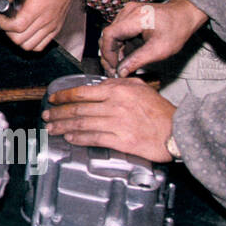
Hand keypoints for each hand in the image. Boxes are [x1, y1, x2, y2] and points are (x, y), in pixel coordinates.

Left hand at [0, 0, 77, 51]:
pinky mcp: (55, 29)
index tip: (0, 16)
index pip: (16, 27)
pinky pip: (40, 46)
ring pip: (29, 46)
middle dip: (8, 32)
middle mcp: (45, 21)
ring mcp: (51, 27)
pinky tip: (26, 31)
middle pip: (20, 40)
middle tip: (6, 21)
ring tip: (15, 27)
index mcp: (36, 8)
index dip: (3, 24)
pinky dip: (30, 43)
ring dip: (18, 39)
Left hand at [42, 77, 176, 162]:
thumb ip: (118, 85)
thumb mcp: (140, 88)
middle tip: (46, 115)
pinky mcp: (121, 140)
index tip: (53, 99)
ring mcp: (117, 123)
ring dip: (64, 126)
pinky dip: (79, 138)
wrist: (179, 131)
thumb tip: (99, 86)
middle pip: (78, 108)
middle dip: (58, 112)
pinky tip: (69, 138)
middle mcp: (115, 105)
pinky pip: (94, 138)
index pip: (83, 91)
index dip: (64, 96)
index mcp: (118, 90)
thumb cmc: (161, 111)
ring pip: (82, 123)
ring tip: (52, 128)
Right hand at [100, 0, 207, 76]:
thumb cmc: (176, 29)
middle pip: (108, 34)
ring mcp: (128, 12)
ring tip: (118, 64)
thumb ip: (137, 61)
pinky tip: (123, 55)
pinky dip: (118, 44)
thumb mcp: (159, 50)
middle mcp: (128, 11)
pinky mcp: (129, 15)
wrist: (184, 15)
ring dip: (113, 50)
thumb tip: (121, 71)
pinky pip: (118, 31)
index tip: (112, 66)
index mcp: (135, 18)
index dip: (107, 52)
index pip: (109, 35)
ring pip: (111, 34)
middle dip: (108, 54)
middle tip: (113, 69)